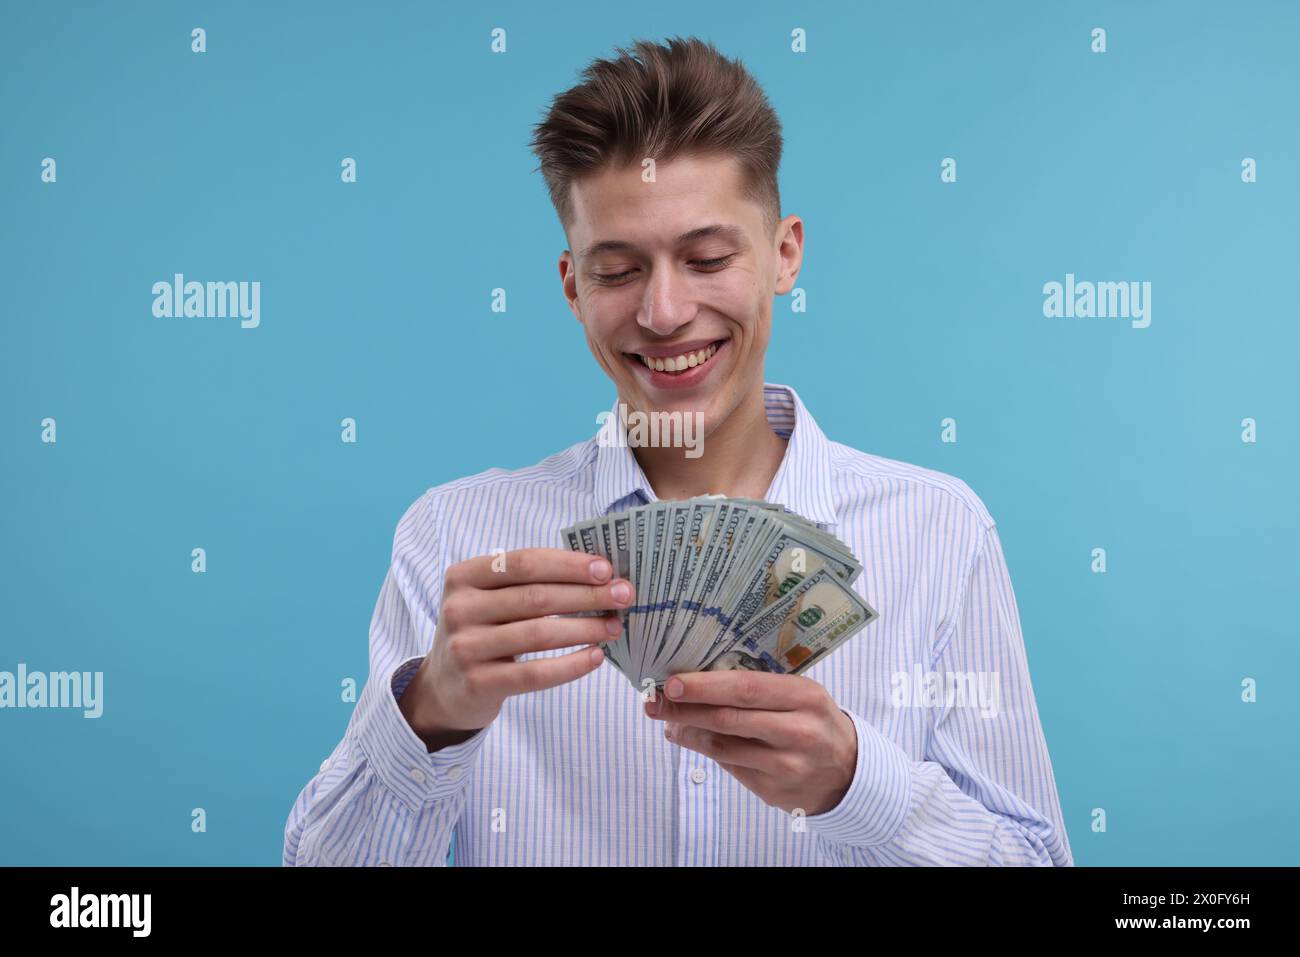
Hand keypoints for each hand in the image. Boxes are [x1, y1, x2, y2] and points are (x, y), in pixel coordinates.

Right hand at [399, 547, 632, 750]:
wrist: (444, 688)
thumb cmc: (483, 631)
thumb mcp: (490, 599)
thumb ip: (531, 583)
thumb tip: (599, 574)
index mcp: (464, 576)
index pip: (525, 562)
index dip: (569, 564)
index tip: (606, 569)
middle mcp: (459, 608)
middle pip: (537, 597)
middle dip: (587, 595)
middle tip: (624, 596)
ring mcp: (465, 647)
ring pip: (539, 634)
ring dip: (585, 628)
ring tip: (614, 627)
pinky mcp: (478, 683)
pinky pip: (534, 674)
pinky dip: (571, 665)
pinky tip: (595, 657)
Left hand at [644, 670, 857, 815]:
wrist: (847, 771)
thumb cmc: (814, 721)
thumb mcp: (800, 695)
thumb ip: (758, 687)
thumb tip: (699, 679)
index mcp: (805, 697)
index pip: (746, 688)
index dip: (705, 686)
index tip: (673, 682)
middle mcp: (798, 731)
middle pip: (729, 718)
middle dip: (686, 709)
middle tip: (656, 701)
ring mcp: (786, 765)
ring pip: (723, 746)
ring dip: (688, 732)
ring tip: (666, 719)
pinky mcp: (773, 789)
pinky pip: (729, 766)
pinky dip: (704, 750)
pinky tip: (688, 738)